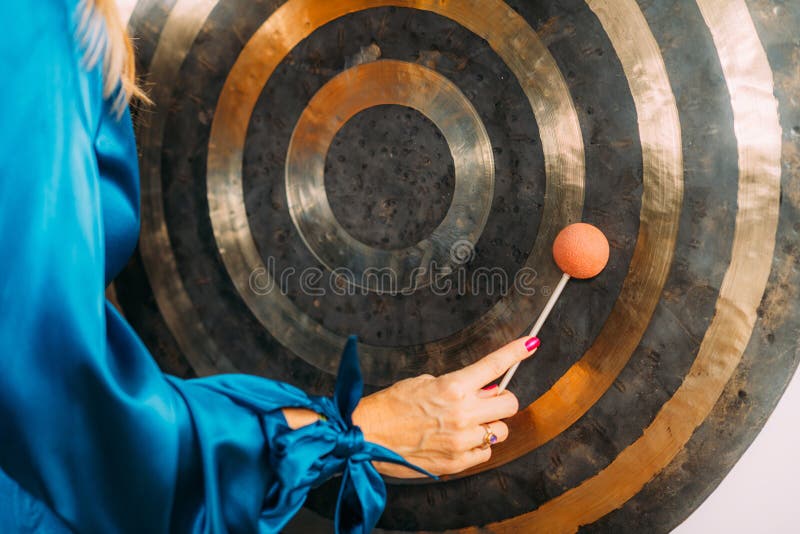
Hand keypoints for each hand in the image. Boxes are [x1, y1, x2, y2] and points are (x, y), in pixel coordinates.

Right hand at [351, 336, 538, 477]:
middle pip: (510, 404)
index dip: (516, 352)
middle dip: (500, 400)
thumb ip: (458, 386)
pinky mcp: (457, 463)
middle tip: (485, 400)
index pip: (494, 366)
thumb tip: (485, 391)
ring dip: (488, 425)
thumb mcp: (423, 383)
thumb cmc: (390, 406)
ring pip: (500, 431)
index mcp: (453, 387)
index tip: (531, 344)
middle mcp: (462, 414)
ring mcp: (462, 441)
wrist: (367, 436)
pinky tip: (457, 440)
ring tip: (464, 424)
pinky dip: (477, 446)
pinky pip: (485, 452)